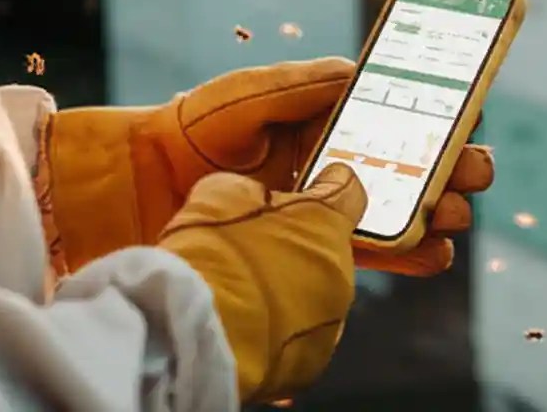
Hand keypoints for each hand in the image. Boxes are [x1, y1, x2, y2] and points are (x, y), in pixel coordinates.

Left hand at [137, 57, 492, 275]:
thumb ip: (301, 83)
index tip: (471, 110)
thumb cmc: (193, 129)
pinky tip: (435, 251)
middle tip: (474, 169)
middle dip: (456, 166)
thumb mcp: (247, 94)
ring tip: (456, 212)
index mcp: (332, 118)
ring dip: (442, 211)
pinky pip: (377, 251)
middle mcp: (342, 161)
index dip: (442, 114)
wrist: (143, 186)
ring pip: (407, 210)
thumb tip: (358, 73)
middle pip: (417, 164)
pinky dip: (413, 254)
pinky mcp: (319, 246)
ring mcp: (333, 206)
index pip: (402, 115)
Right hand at [158, 162, 368, 401]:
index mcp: (326, 221)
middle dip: (299, 247)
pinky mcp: (312, 361)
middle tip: (258, 250)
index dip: (330, 186)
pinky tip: (250, 327)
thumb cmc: (213, 254)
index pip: (348, 192)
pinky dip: (282, 331)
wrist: (198, 330)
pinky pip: (302, 336)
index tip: (319, 185)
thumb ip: (249, 194)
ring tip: (249, 294)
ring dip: (292, 291)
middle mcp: (341, 269)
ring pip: (317, 295)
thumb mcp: (220, 196)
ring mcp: (332, 319)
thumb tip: (251, 199)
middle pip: (328, 249)